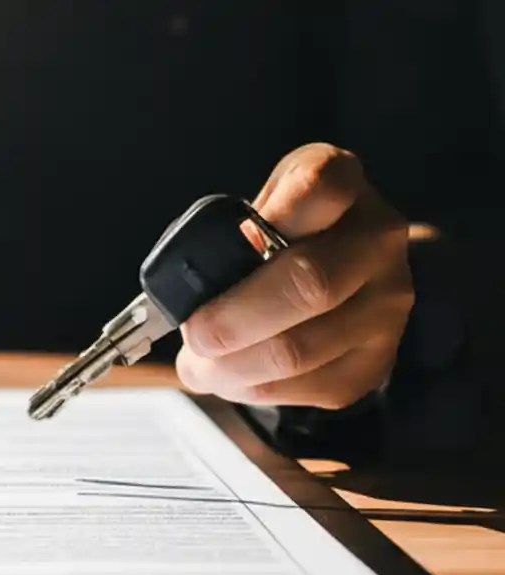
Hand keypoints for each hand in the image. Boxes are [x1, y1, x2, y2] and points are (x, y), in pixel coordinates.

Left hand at [175, 143, 413, 408]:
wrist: (351, 265)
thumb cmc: (289, 228)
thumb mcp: (263, 199)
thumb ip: (235, 227)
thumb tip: (201, 286)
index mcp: (344, 182)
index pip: (320, 187)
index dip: (274, 215)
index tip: (235, 242)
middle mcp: (378, 241)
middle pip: (308, 285)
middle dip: (233, 320)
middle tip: (194, 334)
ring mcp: (386, 304)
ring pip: (300, 350)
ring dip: (232, 367)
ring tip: (200, 364)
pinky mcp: (375, 360)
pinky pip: (306, 386)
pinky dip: (254, 388)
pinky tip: (232, 377)